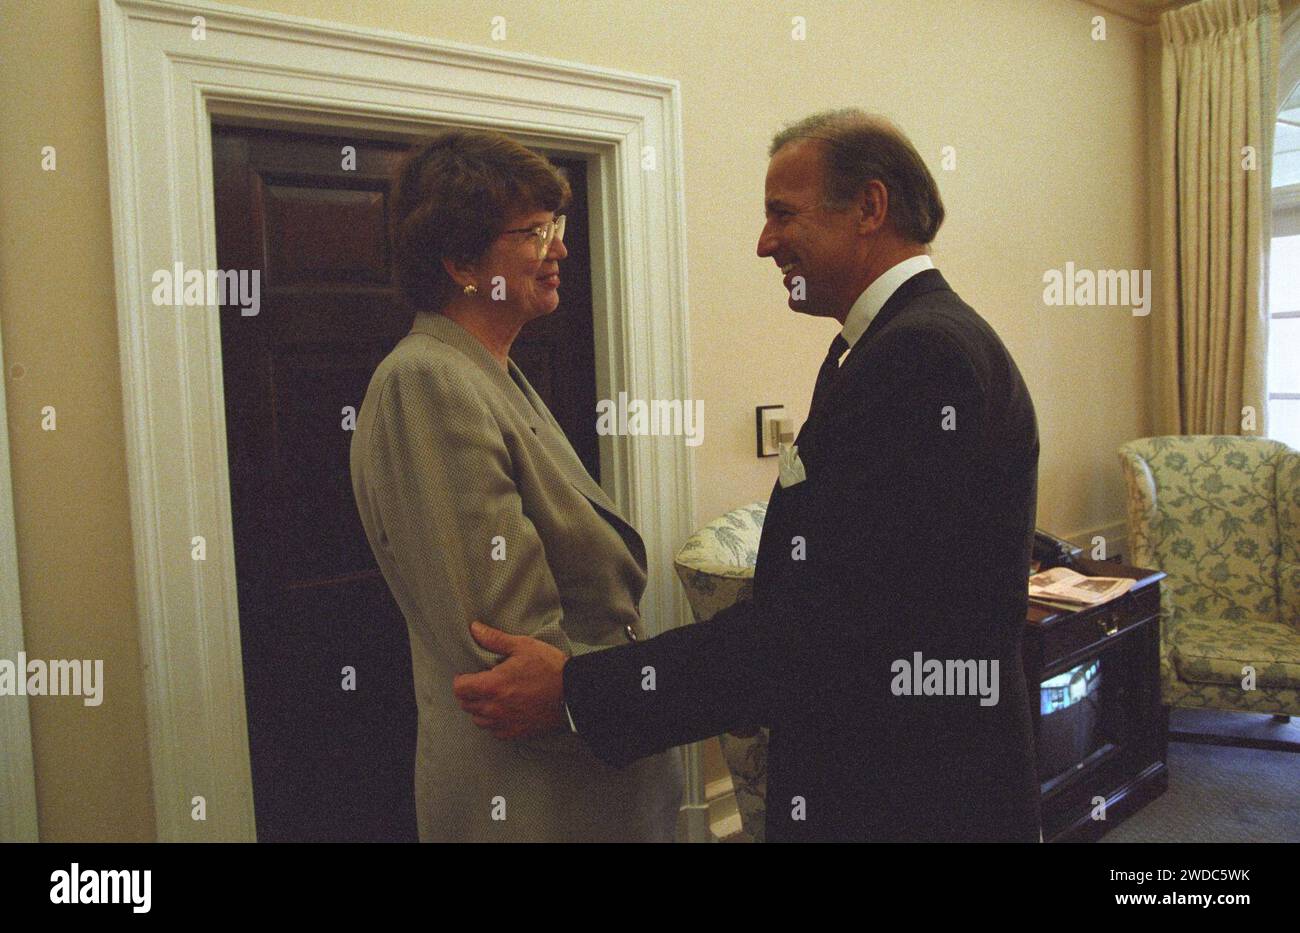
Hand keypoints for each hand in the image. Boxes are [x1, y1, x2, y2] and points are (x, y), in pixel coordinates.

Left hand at [452, 621, 568, 739]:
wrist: (574, 694)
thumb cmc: (550, 668)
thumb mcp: (523, 646)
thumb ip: (495, 639)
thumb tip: (475, 629)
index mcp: (493, 685)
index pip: (460, 688)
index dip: (461, 679)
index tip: (469, 674)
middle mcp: (494, 708)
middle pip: (466, 705)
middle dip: (469, 693)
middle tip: (480, 683)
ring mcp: (504, 722)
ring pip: (478, 720)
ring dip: (480, 709)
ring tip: (491, 697)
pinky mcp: (515, 733)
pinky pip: (494, 731)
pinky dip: (494, 722)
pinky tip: (503, 710)